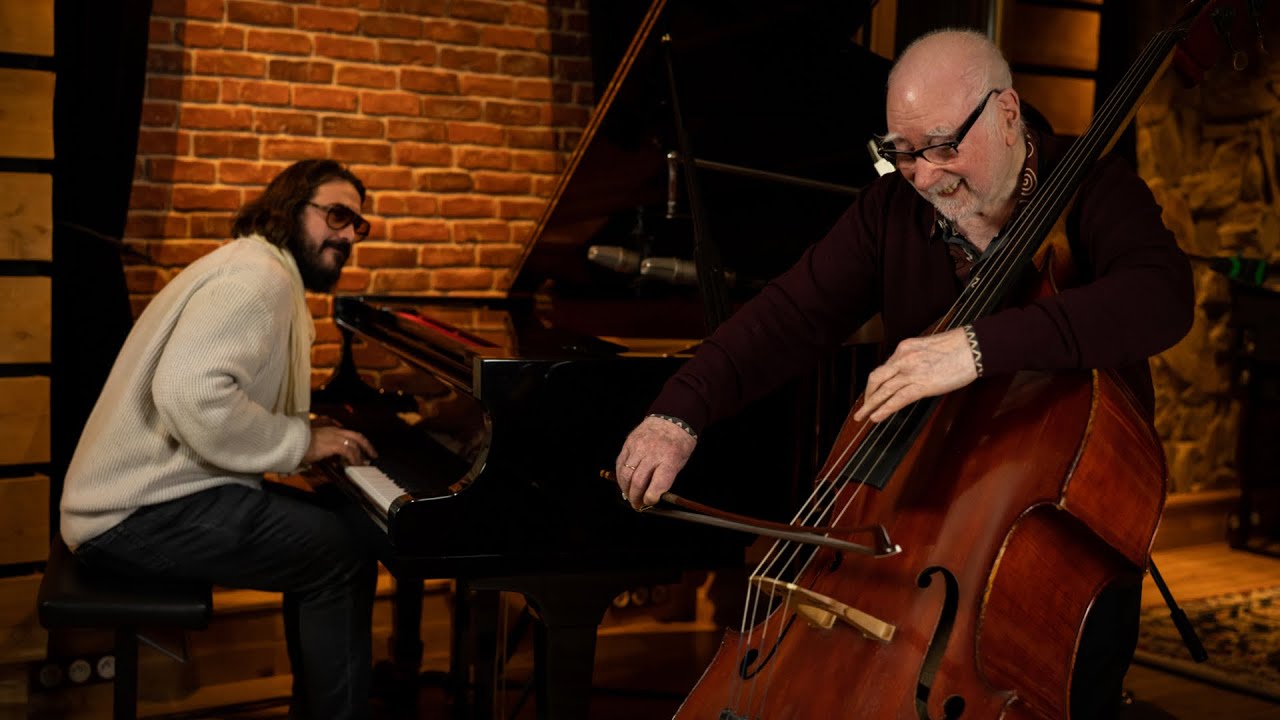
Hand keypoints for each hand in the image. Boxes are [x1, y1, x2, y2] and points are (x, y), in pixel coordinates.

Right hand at [305, 425, 377, 465]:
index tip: (364, 450)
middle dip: (367, 446)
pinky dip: (353, 458)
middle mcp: (334, 431)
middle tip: (373, 455)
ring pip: (354, 444)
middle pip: (357, 436)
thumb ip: (325, 452)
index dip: (359, 442)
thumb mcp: (315, 448)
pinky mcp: (333, 444)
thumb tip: (332, 463)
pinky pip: (348, 451)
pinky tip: (354, 465)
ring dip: (360, 455)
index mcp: (330, 430)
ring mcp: (334, 436)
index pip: (349, 434)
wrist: (292, 442)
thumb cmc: (299, 446)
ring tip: (363, 465)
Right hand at [615, 416, 696, 508]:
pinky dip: (620, 476)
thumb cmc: (678, 444)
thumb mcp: (680, 462)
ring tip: (630, 496)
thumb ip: (666, 478)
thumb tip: (652, 496)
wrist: (671, 419)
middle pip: (638, 481)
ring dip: (625, 489)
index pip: (658, 483)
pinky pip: (620, 464)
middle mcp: (652, 453)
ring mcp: (637, 447)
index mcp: (669, 459)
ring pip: (625, 474)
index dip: (651, 497)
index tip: (650, 502)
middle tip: (637, 505)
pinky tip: (624, 483)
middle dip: (636, 497)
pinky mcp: (628, 443)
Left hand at [853, 327, 977, 422]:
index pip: (886, 367)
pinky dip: (884, 410)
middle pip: (877, 378)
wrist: (974, 347)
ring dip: (870, 405)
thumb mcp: (930, 346)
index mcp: (905, 347)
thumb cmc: (960, 346)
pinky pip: (897, 400)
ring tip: (862, 417)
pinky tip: (876, 418)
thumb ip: (917, 358)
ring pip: (883, 391)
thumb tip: (914, 370)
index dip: (879, 382)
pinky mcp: (921, 385)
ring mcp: (910, 371)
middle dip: (868, 394)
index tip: (876, 391)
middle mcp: (903, 358)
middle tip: (863, 407)